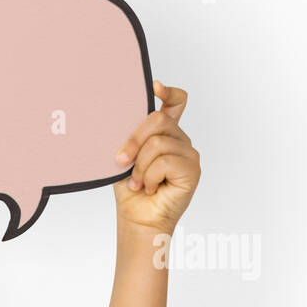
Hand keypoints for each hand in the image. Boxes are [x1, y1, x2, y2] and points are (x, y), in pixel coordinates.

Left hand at [113, 80, 200, 234]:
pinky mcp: (192, 169)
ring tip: (138, 182)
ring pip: (158, 144)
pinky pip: (165, 161)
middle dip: (133, 141)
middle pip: (158, 120)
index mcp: (164, 133)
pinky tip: (150, 187)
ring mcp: (188, 154)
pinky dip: (149, 176)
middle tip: (121, 161)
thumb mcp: (124, 157)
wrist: (137, 218)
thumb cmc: (130, 189)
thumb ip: (128, 136)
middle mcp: (179, 140)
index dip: (168, 92)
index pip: (176, 102)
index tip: (154, 87)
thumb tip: (115, 116)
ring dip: (139, 167)